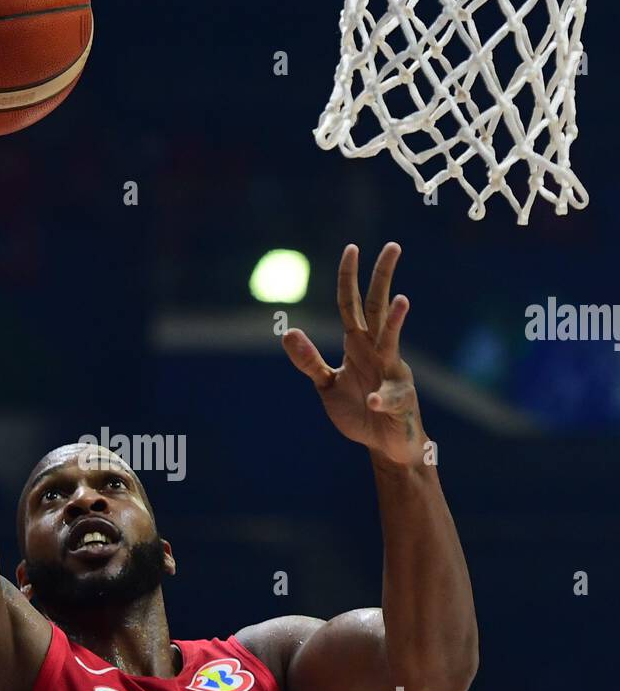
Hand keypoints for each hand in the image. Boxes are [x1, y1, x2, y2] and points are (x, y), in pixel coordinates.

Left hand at [283, 243, 425, 465]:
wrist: (384, 445)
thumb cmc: (358, 410)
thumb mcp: (326, 385)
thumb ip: (309, 361)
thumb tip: (288, 332)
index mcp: (359, 344)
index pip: (351, 304)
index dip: (349, 278)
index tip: (351, 249)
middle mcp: (378, 351)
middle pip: (378, 308)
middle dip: (384, 277)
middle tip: (393, 245)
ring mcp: (392, 373)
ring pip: (393, 342)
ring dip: (395, 323)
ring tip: (401, 302)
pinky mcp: (400, 401)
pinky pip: (389, 397)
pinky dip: (381, 399)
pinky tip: (372, 401)